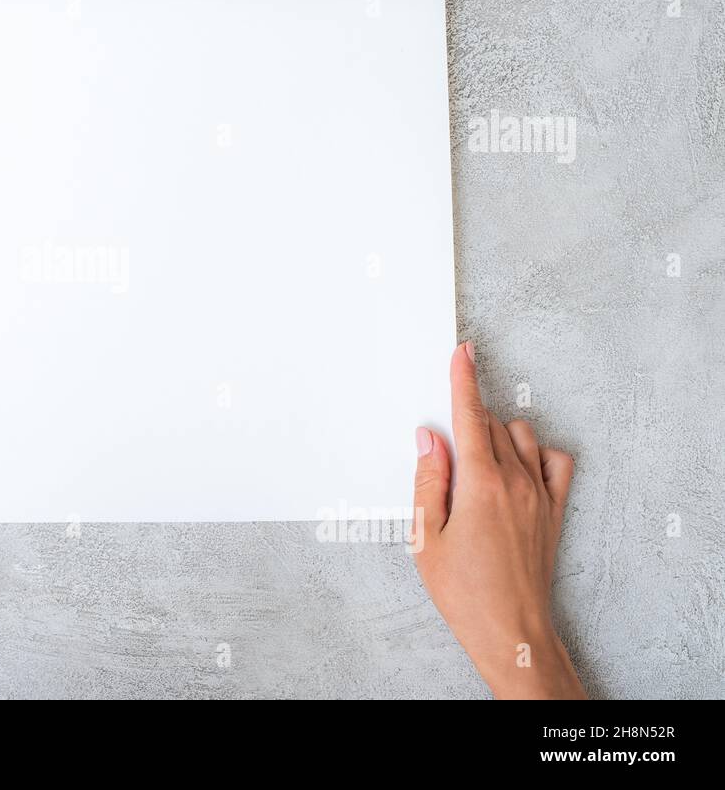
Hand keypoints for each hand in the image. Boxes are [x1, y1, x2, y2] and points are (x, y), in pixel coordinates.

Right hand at [412, 342, 584, 698]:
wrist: (512, 632)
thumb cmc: (464, 592)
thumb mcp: (427, 537)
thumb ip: (428, 480)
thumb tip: (430, 439)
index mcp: (480, 485)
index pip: (470, 416)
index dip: (463, 379)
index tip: (462, 352)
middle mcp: (516, 483)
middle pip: (493, 424)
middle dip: (469, 417)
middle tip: (444, 438)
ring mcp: (540, 496)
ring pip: (523, 437)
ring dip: (498, 434)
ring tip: (473, 458)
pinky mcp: (553, 512)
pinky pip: (556, 463)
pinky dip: (537, 453)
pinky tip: (517, 465)